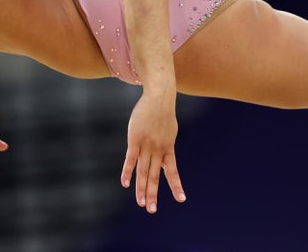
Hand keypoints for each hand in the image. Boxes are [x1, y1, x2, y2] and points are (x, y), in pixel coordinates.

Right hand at [120, 91, 185, 212]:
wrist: (159, 98)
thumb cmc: (163, 113)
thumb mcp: (169, 131)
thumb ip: (166, 146)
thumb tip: (165, 158)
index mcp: (168, 149)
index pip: (172, 172)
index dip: (176, 186)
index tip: (181, 199)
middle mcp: (158, 150)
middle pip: (154, 176)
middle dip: (152, 194)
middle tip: (151, 210)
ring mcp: (146, 146)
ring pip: (143, 171)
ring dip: (141, 188)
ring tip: (141, 203)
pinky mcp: (134, 140)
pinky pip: (130, 159)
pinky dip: (127, 172)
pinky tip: (125, 183)